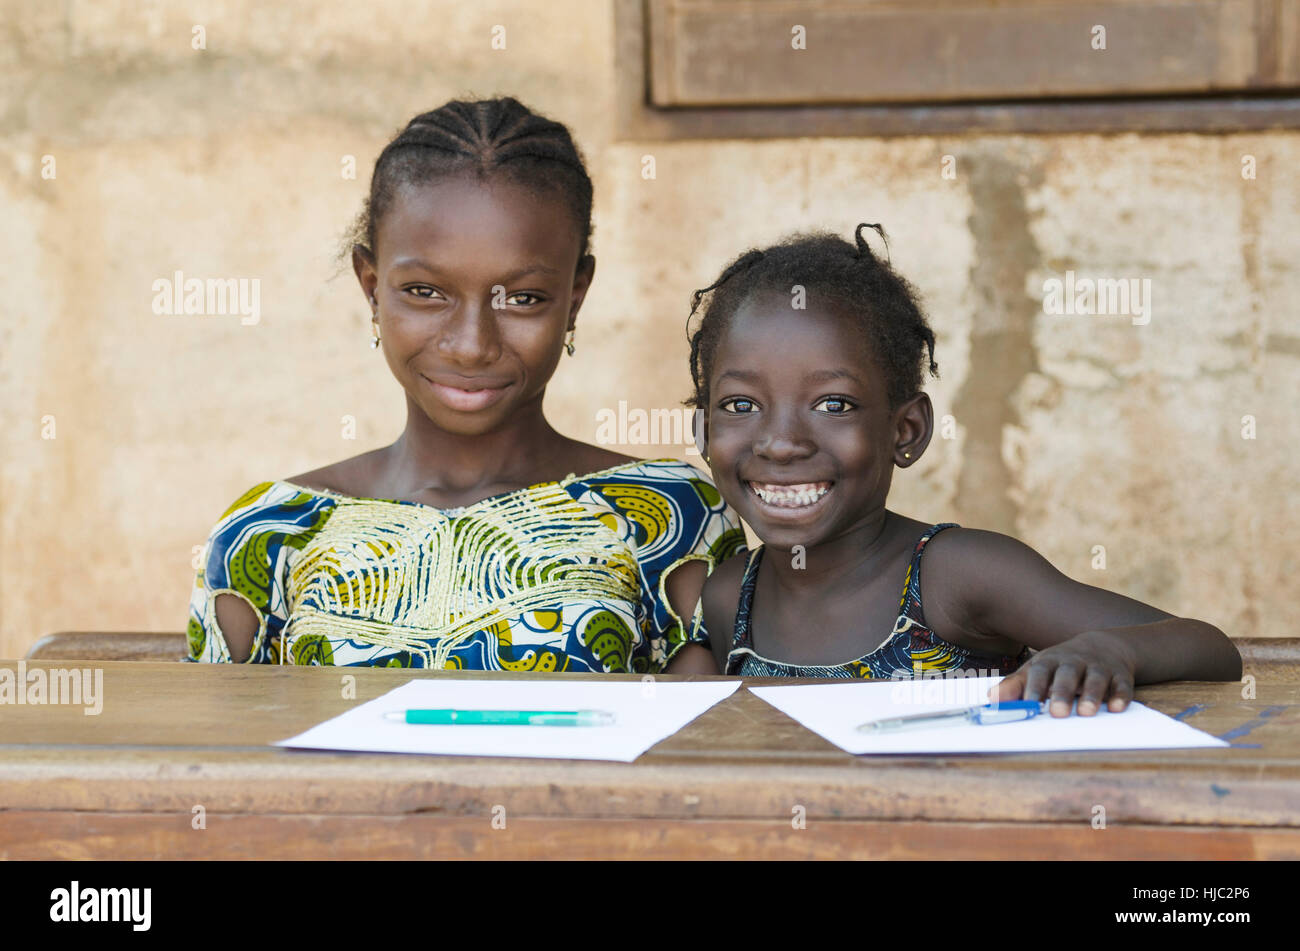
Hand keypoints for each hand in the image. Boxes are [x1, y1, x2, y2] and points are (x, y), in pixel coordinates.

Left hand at [988, 630, 1136, 716]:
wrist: (1104, 646)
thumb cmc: (1062, 665)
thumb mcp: (1037, 670)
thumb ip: (1015, 685)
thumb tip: (991, 699)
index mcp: (1050, 661)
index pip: (1040, 672)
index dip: (1034, 688)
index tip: (1029, 705)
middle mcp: (1075, 662)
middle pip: (1067, 675)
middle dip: (1062, 693)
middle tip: (1057, 713)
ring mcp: (1099, 667)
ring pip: (1095, 679)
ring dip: (1091, 695)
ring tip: (1086, 713)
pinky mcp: (1121, 675)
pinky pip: (1122, 685)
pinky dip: (1120, 695)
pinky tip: (1117, 708)